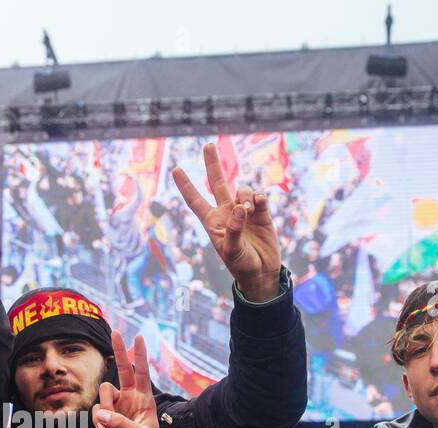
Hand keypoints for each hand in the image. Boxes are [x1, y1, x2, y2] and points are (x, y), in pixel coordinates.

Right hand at [93, 330, 160, 427]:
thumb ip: (121, 424)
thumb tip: (101, 416)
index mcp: (144, 399)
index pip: (142, 372)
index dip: (139, 355)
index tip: (138, 337)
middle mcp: (131, 398)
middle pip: (122, 369)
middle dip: (118, 351)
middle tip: (115, 332)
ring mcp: (118, 406)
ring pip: (104, 393)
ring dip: (102, 408)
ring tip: (105, 426)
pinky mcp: (108, 417)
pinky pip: (97, 410)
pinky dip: (97, 419)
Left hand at [173, 142, 281, 300]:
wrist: (261, 272)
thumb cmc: (241, 266)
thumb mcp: (232, 251)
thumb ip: (234, 229)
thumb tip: (241, 207)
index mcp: (212, 222)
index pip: (195, 201)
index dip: (186, 186)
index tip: (175, 169)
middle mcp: (227, 212)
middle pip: (217, 183)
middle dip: (212, 164)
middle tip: (208, 145)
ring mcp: (244, 211)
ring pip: (242, 190)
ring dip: (246, 195)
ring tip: (249, 210)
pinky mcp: (262, 213)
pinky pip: (260, 196)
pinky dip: (260, 197)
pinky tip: (260, 206)